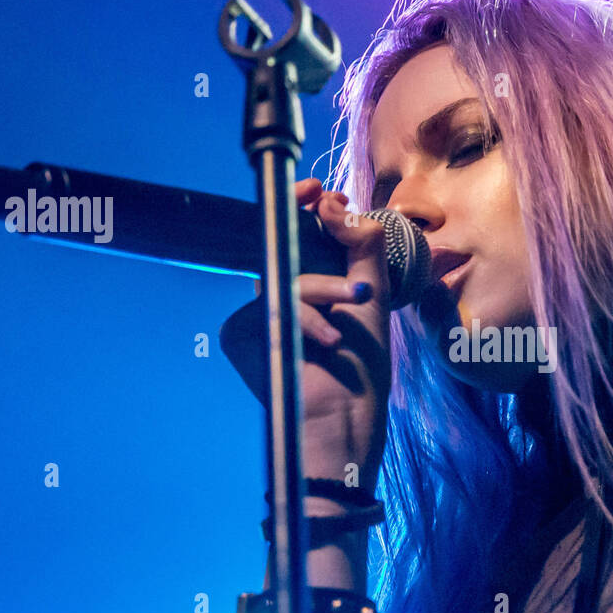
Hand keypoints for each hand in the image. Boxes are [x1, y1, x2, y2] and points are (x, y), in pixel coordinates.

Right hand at [256, 178, 391, 486]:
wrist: (344, 421)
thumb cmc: (363, 370)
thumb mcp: (372, 298)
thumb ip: (361, 246)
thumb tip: (333, 203)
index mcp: (316, 286)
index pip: (303, 237)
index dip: (308, 209)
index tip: (322, 192)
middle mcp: (284, 297)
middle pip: (284, 244)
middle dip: (301, 219)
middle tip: (317, 199)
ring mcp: (259, 315)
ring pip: (283, 275)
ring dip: (323, 288)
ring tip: (352, 309)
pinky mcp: (240, 335)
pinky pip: (268, 305)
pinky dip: (300, 319)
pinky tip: (325, 340)